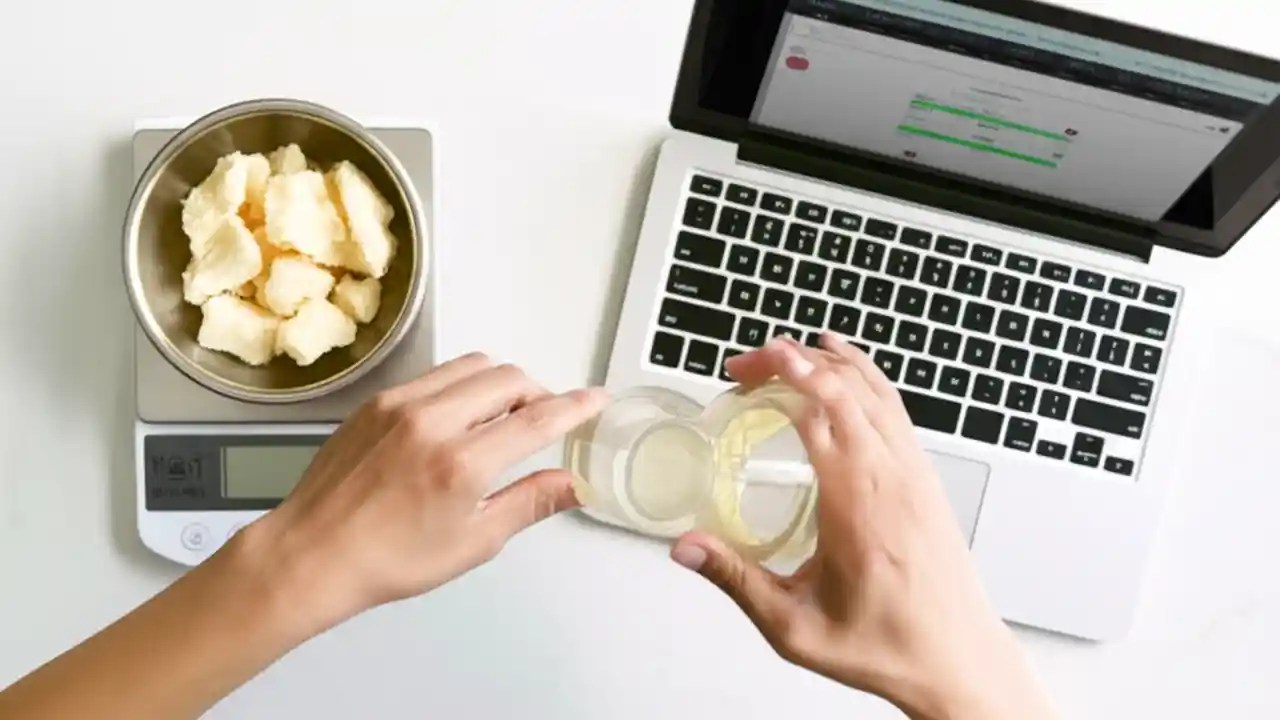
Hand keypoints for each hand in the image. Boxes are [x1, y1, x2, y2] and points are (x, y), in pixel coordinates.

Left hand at [238, 352, 607, 637]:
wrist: (312, 555)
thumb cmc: (387, 560)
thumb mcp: (473, 541)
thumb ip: (530, 502)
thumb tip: (573, 484)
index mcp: (461, 464)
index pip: (537, 420)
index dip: (576, 407)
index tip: (596, 400)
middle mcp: (432, 422)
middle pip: (510, 379)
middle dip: (539, 394)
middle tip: (546, 419)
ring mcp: (400, 405)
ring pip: (474, 366)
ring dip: (502, 383)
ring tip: (504, 415)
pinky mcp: (378, 400)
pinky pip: (436, 374)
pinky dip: (462, 385)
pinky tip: (460, 416)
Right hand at [670, 335, 1054, 719]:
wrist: (957, 660)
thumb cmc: (886, 644)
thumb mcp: (794, 626)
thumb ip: (736, 581)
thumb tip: (687, 548)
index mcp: (858, 502)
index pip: (821, 409)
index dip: (782, 376)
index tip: (747, 368)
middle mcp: (892, 476)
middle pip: (842, 387)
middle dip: (792, 360)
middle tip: (748, 363)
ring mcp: (915, 473)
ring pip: (875, 389)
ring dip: (829, 363)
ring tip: (789, 352)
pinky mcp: (926, 480)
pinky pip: (896, 409)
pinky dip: (866, 379)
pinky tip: (848, 373)